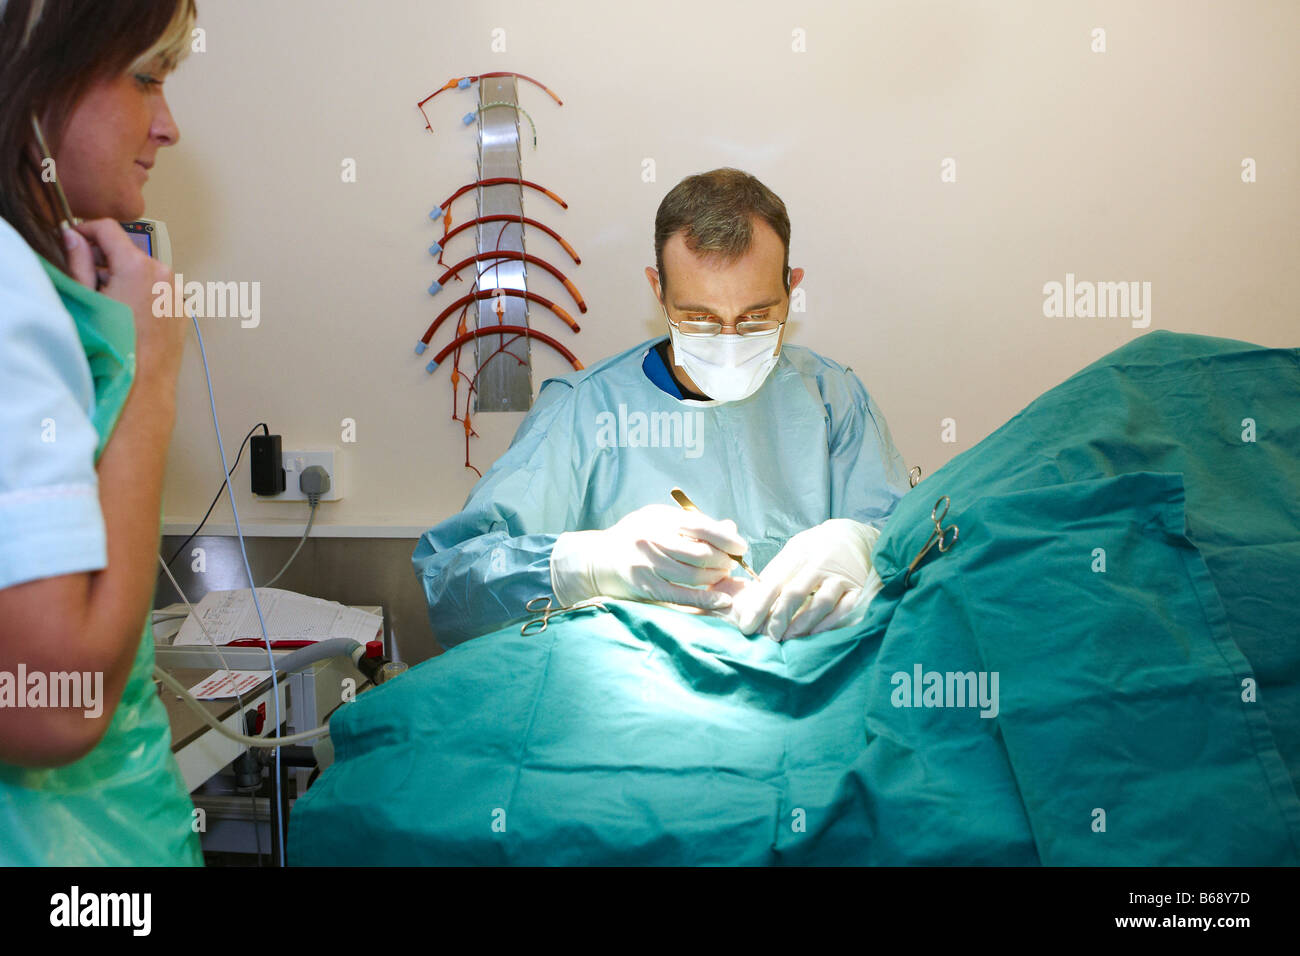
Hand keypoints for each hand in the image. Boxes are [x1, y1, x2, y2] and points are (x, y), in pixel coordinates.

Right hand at [63, 220, 183, 383]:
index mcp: (138, 267)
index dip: (86, 230)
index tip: (74, 239)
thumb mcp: (85, 299)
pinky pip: (158, 293)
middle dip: (105, 259)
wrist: (143, 385)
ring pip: (144, 272)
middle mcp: (164, 276)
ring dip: (124, 278)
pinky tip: (127, 316)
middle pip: (128, 251)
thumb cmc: (114, 348)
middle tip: (85, 278)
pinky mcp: (181, 311)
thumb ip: (78, 262)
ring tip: (107, 303)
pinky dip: (142, 295)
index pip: (109, 228)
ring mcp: (176, 294)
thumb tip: (74, 239)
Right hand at [551, 503, 749, 610]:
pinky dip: (705, 600)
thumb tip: (729, 528)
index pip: (702, 527)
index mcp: (659, 519)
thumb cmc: (634, 536)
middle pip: (701, 553)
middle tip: (732, 564)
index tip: (741, 546)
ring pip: (695, 575)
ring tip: (723, 576)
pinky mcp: (646, 587)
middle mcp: (653, 540)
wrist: (596, 559)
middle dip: (724, 561)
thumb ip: (692, 522)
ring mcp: (649, 565)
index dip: (728, 539)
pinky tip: (721, 601)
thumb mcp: (659, 519)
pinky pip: (682, 596)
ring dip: (716, 578)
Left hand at [731, 519, 881, 641]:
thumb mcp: (793, 551)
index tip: (746, 626)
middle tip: (768, 637)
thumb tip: (751, 602)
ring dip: (802, 625)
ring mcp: (840, 576)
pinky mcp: (859, 589)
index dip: (758, 606)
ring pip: (820, 604)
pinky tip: (816, 636)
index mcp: (798, 553)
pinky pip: (844, 610)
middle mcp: (820, 563)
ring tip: (788, 639)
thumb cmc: (816, 548)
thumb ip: (775, 573)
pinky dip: (829, 625)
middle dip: (778, 618)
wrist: (855, 535)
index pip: (773, 582)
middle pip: (795, 593)